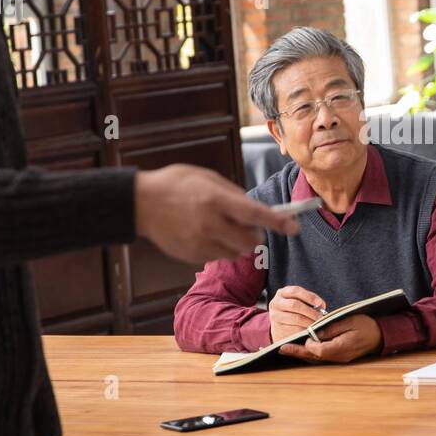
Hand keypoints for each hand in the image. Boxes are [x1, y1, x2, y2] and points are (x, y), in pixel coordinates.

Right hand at [134, 165, 298, 264]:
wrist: (140, 203)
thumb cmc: (175, 184)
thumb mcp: (206, 177)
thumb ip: (232, 193)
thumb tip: (254, 208)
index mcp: (215, 199)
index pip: (255, 214)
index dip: (278, 222)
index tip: (295, 228)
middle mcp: (209, 223)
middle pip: (250, 242)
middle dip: (256, 235)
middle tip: (248, 225)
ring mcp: (199, 242)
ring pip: (235, 252)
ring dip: (237, 243)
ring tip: (221, 226)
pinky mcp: (191, 255)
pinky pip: (218, 257)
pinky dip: (220, 248)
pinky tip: (205, 233)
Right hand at [269, 285, 327, 341]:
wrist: (280, 326)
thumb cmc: (295, 311)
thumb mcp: (300, 302)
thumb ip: (310, 302)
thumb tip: (321, 307)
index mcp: (282, 293)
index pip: (295, 291)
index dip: (309, 297)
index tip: (320, 304)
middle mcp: (276, 303)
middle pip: (294, 305)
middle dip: (310, 311)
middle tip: (321, 318)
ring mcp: (275, 316)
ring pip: (294, 318)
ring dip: (309, 322)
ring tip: (318, 325)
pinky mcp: (277, 329)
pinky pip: (293, 330)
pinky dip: (304, 331)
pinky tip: (311, 332)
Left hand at [279, 314, 381, 363]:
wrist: (380, 335)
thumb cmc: (366, 325)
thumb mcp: (349, 320)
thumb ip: (331, 327)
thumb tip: (315, 333)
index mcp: (342, 347)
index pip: (319, 350)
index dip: (309, 344)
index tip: (304, 335)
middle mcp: (339, 357)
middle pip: (314, 357)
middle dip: (297, 352)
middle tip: (281, 348)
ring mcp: (339, 359)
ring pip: (316, 358)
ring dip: (302, 354)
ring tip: (287, 349)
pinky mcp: (339, 357)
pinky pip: (322, 357)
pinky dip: (311, 353)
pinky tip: (302, 349)